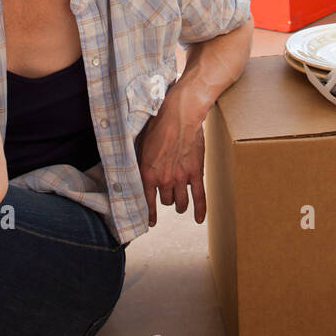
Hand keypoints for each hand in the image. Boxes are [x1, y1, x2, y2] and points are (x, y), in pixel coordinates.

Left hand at [136, 85, 206, 225]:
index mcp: (147, 172)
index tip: (150, 221)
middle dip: (166, 197)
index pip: (146, 201)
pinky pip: (199, 198)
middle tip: (168, 192)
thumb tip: (135, 167)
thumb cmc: (158, 123)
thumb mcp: (141, 142)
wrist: (179, 114)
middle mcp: (164, 179)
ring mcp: (181, 178)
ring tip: (180, 204)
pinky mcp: (196, 173)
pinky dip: (200, 210)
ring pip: (180, 202)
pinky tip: (199, 219)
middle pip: (166, 200)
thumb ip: (140, 160)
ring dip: (180, 205)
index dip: (149, 213)